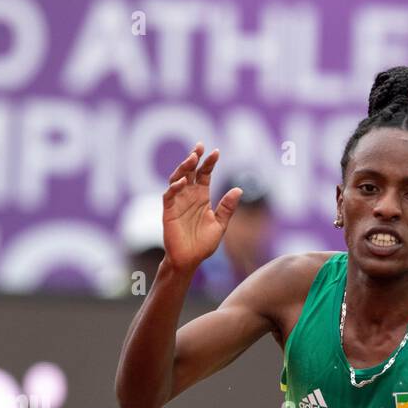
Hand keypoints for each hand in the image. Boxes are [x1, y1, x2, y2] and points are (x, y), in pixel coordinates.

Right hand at [162, 142, 242, 271]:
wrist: (189, 260)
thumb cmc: (203, 243)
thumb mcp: (220, 224)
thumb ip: (227, 208)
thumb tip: (239, 189)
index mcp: (202, 197)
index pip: (205, 174)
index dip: (209, 163)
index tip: (216, 152)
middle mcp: (189, 196)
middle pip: (190, 171)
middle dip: (194, 158)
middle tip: (199, 146)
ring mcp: (178, 202)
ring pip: (177, 178)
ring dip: (183, 168)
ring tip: (191, 159)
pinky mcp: (169, 211)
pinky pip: (169, 195)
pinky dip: (174, 187)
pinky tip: (182, 182)